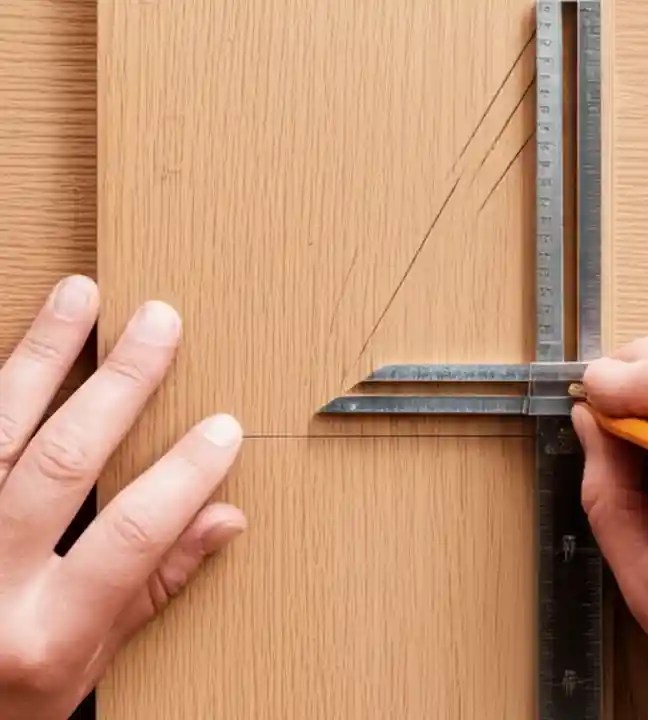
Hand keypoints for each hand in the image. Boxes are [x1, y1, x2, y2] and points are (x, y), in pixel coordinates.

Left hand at [0, 276, 245, 719]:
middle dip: (117, 384)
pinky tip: (14, 346)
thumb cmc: (2, 700)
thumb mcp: (85, 666)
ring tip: (79, 298)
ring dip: (39, 355)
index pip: (129, 534)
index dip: (182, 475)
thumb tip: (224, 518)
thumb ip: (150, 590)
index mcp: (42, 633)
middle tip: (158, 324)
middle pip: (58, 462)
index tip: (224, 428)